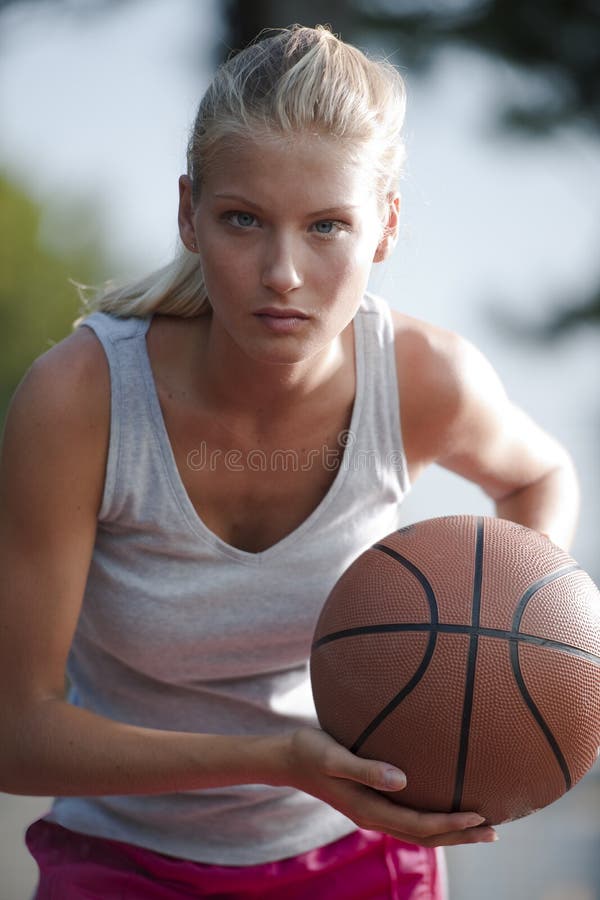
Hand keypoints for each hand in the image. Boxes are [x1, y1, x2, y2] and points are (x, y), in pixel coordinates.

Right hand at [283, 727, 496, 847]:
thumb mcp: (334, 756)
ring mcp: (373, 810)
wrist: (286, 757)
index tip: (481, 817)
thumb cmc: (309, 750)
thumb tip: (403, 780)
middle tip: (495, 831)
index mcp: (368, 809)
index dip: (452, 825)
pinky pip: (409, 814)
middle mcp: (374, 816)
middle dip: (461, 835)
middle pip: (426, 835)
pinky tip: (445, 800)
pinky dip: (433, 815)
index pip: (419, 825)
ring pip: (419, 829)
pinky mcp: (371, 800)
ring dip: (451, 830)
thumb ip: (366, 768)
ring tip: (480, 825)